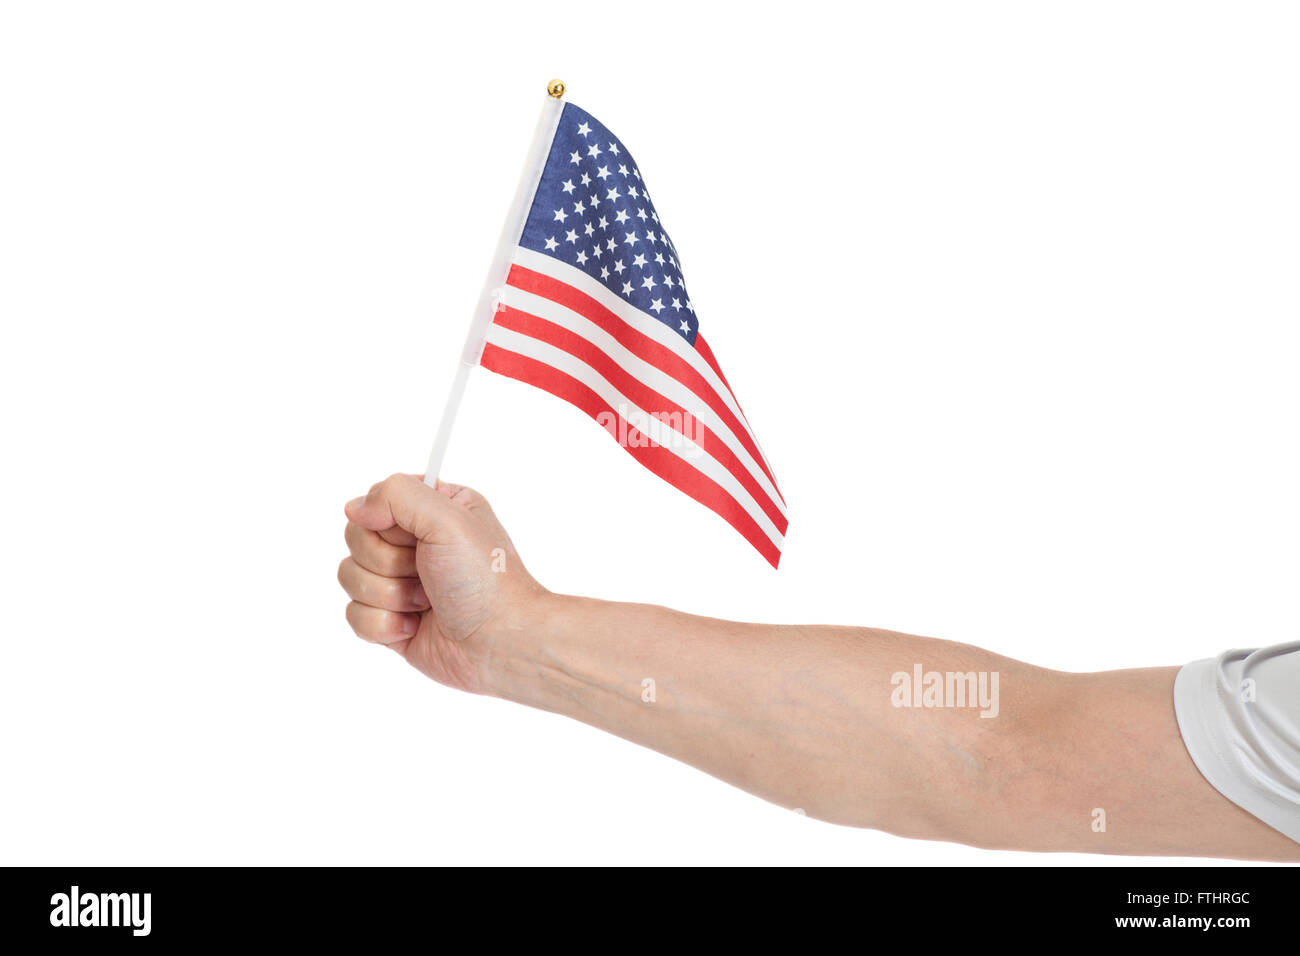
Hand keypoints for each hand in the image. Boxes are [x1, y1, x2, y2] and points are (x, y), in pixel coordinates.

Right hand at [338, 474, 546, 691]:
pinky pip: (354, 614)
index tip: (414, 537)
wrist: (500, 643)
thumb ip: (398, 495)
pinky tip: (415, 627)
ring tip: (426, 602)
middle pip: (357, 539)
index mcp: (434, 508)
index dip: (386, 522)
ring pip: (350, 576)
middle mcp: (415, 542)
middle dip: (388, 562)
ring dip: (388, 594)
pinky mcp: (390, 619)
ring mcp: (401, 582)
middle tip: (426, 573)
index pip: (377, 500)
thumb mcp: (450, 518)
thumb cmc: (485, 580)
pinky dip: (383, 625)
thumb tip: (354, 509)